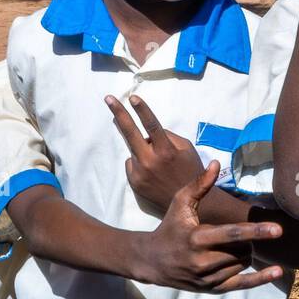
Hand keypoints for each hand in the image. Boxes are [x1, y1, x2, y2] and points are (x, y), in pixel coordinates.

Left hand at [108, 94, 204, 212]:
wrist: (186, 201)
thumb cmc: (190, 171)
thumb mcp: (187, 149)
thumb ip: (168, 137)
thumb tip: (149, 131)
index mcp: (166, 151)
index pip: (152, 125)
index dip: (142, 110)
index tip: (133, 97)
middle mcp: (150, 161)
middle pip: (130, 132)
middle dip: (119, 113)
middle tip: (108, 98)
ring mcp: (139, 172)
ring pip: (134, 148)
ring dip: (142, 148)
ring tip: (159, 162)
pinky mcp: (133, 182)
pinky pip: (132, 163)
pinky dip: (140, 162)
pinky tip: (152, 172)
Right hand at [135, 162, 284, 292]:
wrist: (151, 261)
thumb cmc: (170, 227)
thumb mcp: (180, 203)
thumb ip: (199, 184)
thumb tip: (216, 163)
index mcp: (197, 238)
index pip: (232, 234)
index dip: (256, 231)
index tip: (278, 229)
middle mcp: (202, 260)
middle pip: (242, 249)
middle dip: (247, 240)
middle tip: (235, 234)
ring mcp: (207, 277)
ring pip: (243, 262)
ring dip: (246, 252)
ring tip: (230, 245)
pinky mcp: (211, 288)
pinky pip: (242, 284)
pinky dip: (261, 279)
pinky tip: (278, 272)